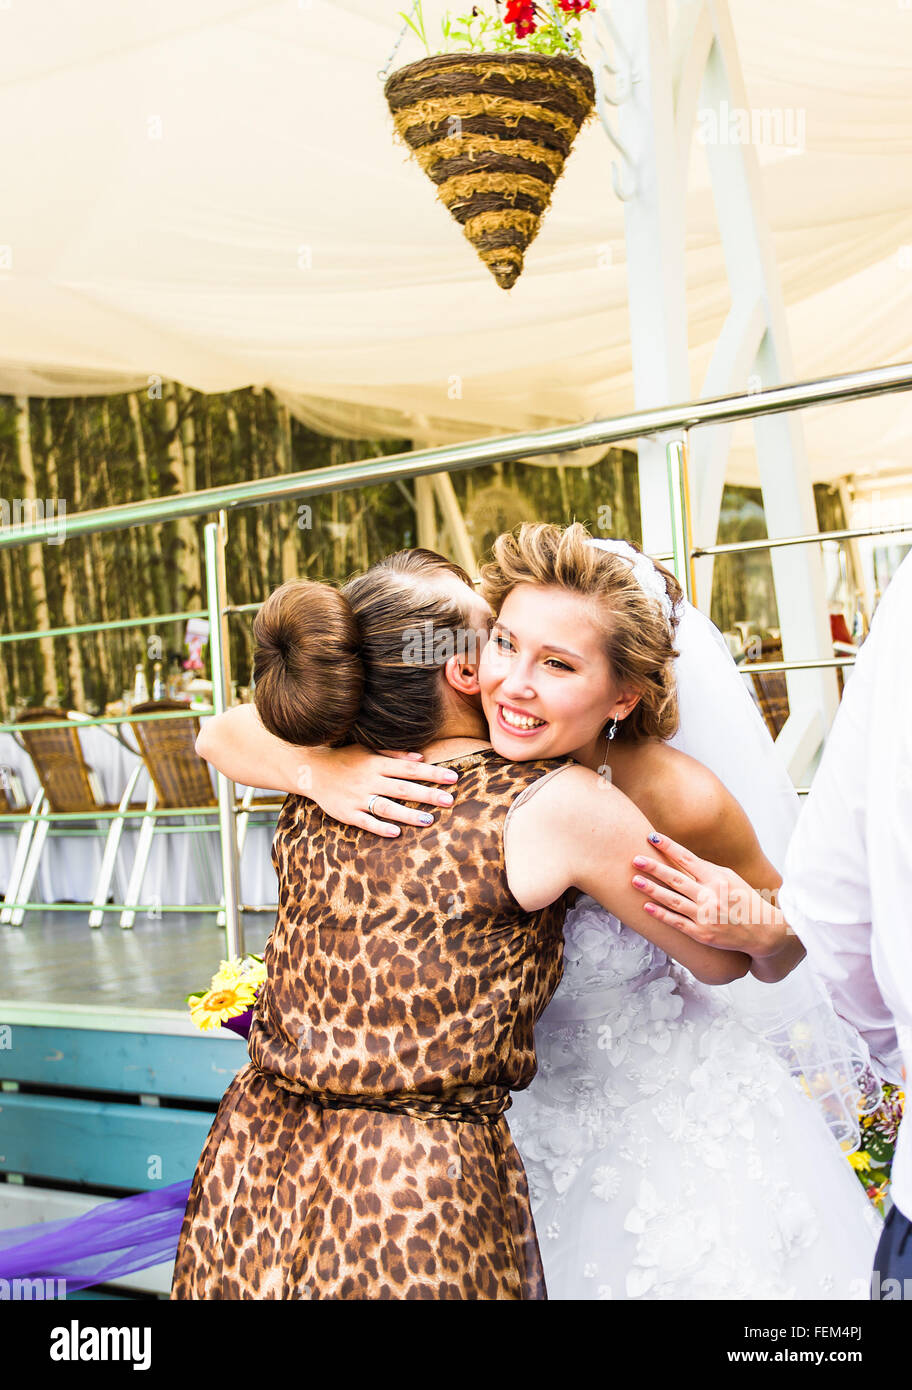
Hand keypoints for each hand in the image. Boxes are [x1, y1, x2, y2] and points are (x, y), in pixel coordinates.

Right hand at [309, 746, 458, 836]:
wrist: (311, 770)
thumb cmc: (345, 758)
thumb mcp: (367, 749)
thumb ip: (393, 753)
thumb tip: (420, 757)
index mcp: (377, 763)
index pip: (410, 768)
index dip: (432, 773)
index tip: (453, 777)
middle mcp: (369, 780)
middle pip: (403, 787)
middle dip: (427, 794)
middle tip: (450, 800)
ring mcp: (357, 797)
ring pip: (386, 806)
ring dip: (408, 814)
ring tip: (429, 820)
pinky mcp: (346, 812)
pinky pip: (365, 821)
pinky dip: (379, 827)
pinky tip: (396, 833)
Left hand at [630, 831, 788, 957]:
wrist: (762, 931)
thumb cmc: (743, 899)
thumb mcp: (730, 878)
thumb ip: (706, 869)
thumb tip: (680, 856)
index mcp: (717, 878)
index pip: (688, 858)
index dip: (669, 847)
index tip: (652, 836)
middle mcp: (710, 895)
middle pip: (676, 878)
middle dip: (654, 867)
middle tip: (635, 859)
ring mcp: (705, 915)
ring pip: (673, 900)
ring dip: (652, 890)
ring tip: (634, 881)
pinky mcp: (702, 933)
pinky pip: (677, 922)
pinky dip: (661, 914)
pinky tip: (647, 907)